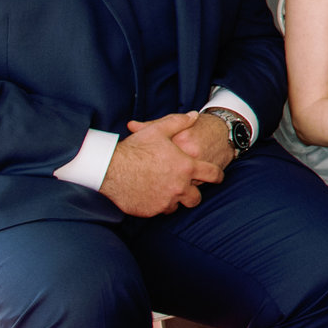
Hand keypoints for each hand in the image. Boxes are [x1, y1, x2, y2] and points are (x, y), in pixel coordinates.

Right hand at [101, 113, 222, 216]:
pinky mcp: (150, 211)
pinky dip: (157, 205)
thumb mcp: (158, 130)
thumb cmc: (135, 148)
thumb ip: (178, 122)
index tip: (217, 177)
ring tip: (166, 191)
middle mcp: (179, 187)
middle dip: (193, 194)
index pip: (212, 175)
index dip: (218, 176)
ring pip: (177, 206)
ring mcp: (164, 201)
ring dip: (174, 200)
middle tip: (187, 188)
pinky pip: (159, 210)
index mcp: (186, 167)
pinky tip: (151, 195)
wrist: (110, 168)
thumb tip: (193, 115)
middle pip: (196, 198)